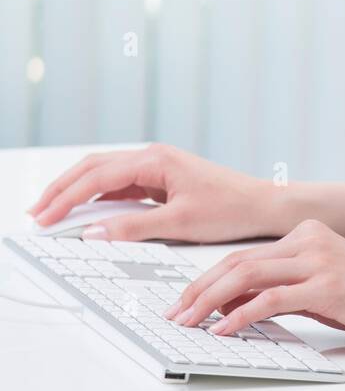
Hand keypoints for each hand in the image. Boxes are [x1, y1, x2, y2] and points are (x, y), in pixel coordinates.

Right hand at [25, 143, 282, 243]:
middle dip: (63, 188)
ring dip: (77, 190)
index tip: (45, 216)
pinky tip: (85, 211)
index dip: (67, 196)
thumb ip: (133, 227)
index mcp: (155, 160)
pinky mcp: (161, 180)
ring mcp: (156, 167)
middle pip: (94, 167)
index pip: (97, 175)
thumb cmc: (229, 209)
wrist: (261, 204)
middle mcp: (152, 157)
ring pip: (105, 174)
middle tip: (37, 212)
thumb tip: (93, 232)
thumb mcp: (179, 224)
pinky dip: (98, 196)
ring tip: (52, 210)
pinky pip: (121, 185)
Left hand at [163, 218, 344, 349]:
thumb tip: (234, 305)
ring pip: (248, 275)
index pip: (243, 255)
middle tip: (175, 314)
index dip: (207, 279)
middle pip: (238, 262)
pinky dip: (243, 315)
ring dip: (211, 302)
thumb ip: (281, 287)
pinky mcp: (328, 285)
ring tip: (190, 323)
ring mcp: (318, 259)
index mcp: (305, 233)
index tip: (184, 302)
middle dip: (199, 291)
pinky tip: (226, 329)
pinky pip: (273, 299)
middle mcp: (308, 239)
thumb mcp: (319, 287)